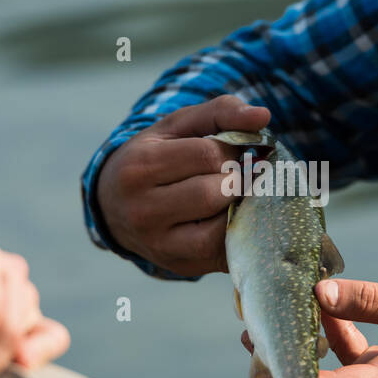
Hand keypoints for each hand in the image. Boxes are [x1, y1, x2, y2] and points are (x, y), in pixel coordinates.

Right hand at [95, 95, 269, 275]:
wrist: (113, 205)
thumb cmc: (155, 157)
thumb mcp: (178, 127)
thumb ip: (221, 112)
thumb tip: (263, 115)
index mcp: (140, 166)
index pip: (207, 155)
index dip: (233, 149)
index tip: (234, 148)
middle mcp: (143, 210)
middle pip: (214, 192)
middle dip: (236, 178)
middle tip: (236, 172)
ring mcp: (159, 244)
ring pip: (220, 229)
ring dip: (239, 207)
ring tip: (234, 193)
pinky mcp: (179, 265)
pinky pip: (222, 253)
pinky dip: (237, 231)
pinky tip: (232, 216)